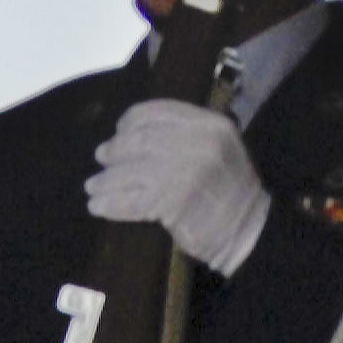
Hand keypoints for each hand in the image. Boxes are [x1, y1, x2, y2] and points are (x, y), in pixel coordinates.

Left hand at [84, 96, 269, 273]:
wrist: (249, 232)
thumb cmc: (229, 191)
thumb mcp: (218, 147)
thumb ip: (185, 134)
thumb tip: (132, 135)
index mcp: (210, 124)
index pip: (159, 111)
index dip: (131, 121)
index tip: (118, 130)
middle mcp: (198, 142)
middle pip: (140, 140)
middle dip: (115, 150)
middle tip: (101, 158)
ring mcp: (186, 172)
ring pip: (131, 171)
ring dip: (106, 181)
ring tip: (92, 187)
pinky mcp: (173, 203)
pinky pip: (131, 201)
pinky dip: (111, 204)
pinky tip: (98, 207)